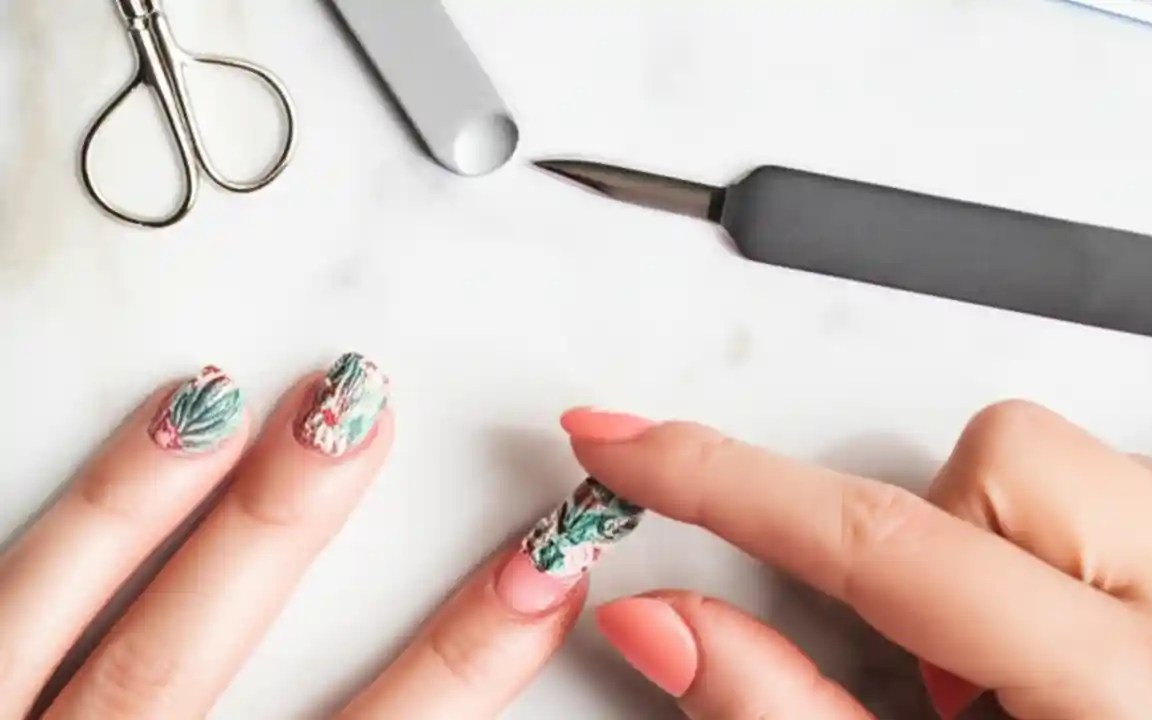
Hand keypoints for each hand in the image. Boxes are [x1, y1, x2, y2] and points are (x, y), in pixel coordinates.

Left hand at [0, 355, 592, 718]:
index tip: (541, 572)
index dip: (464, 666)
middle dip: (279, 534)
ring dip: (146, 508)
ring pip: (57, 631)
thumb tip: (415, 718)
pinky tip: (127, 452)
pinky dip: (57, 538)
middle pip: (181, 662)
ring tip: (228, 403)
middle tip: (361, 417)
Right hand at [564, 402, 1151, 718]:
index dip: (725, 483)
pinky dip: (1137, 522)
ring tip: (1042, 663)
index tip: (635, 445)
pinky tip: (1126, 600)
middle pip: (1000, 459)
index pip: (878, 547)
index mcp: (1147, 701)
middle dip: (932, 547)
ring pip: (1088, 451)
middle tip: (958, 676)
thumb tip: (669, 625)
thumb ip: (787, 714)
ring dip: (1022, 544)